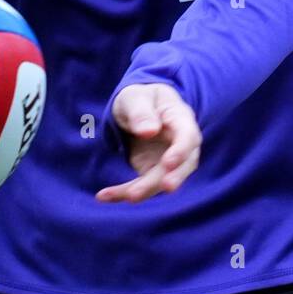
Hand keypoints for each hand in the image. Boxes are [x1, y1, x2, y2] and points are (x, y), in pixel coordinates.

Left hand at [96, 82, 201, 202]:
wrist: (137, 108)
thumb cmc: (140, 98)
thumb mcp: (135, 97)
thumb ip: (141, 112)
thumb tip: (148, 132)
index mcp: (180, 118)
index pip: (188, 137)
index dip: (181, 151)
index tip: (168, 163)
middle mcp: (181, 144)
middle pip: (183, 165)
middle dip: (172, 179)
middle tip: (163, 188)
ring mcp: (169, 161)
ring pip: (162, 180)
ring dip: (143, 190)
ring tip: (120, 195)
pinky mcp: (152, 172)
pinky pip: (142, 186)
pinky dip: (123, 193)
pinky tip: (104, 196)